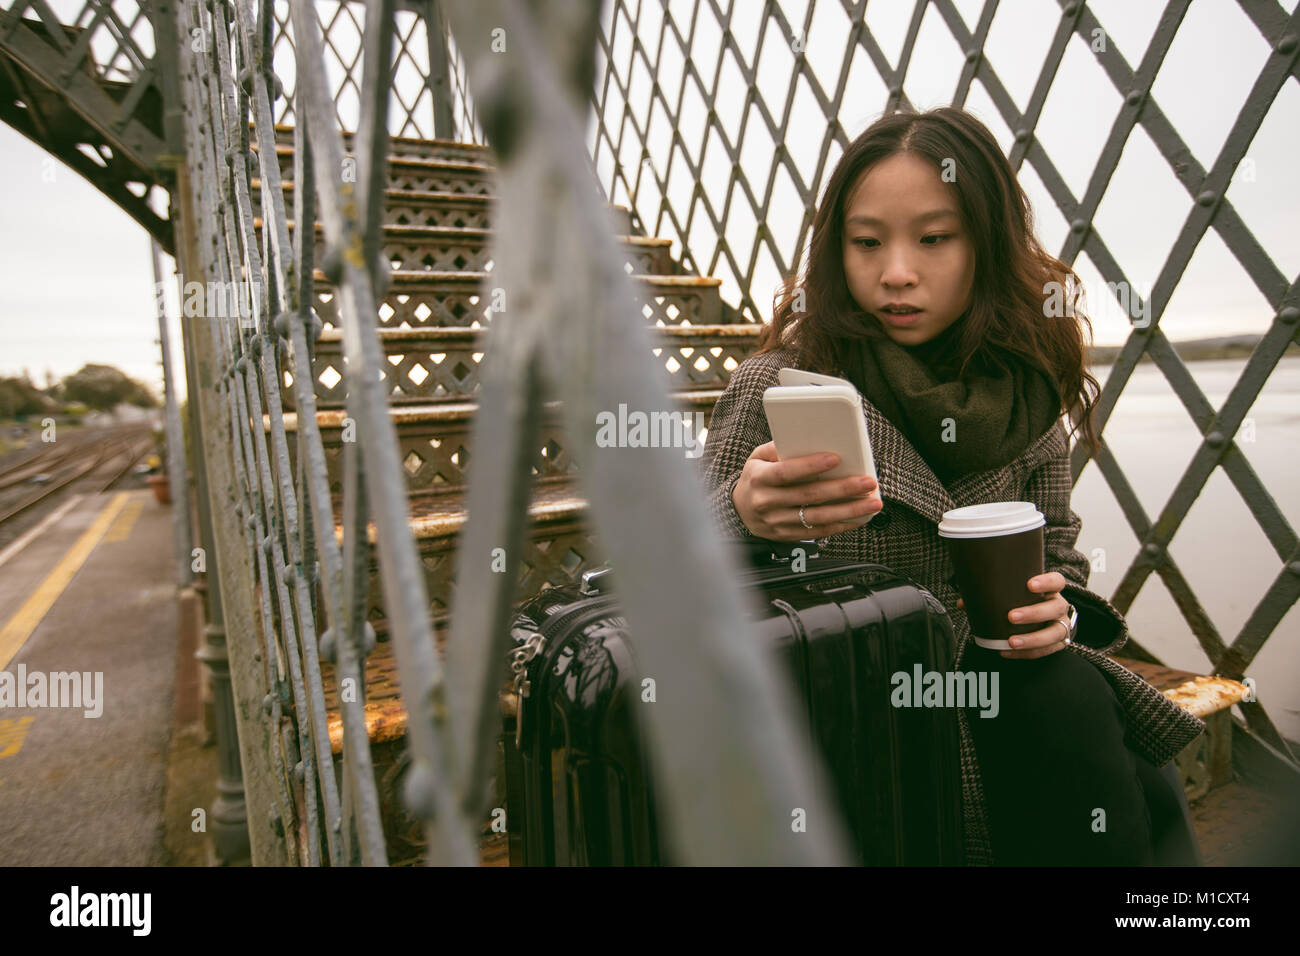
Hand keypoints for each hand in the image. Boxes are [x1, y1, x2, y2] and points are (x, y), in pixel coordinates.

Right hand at [732, 441, 882, 540]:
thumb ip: (779, 448)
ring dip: (849, 511)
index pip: (786, 473)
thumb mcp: (758, 458)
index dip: (810, 466)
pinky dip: (842, 525)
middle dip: (842, 489)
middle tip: (867, 482)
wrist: (739, 510)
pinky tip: (860, 517)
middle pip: (809, 496)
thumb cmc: (756, 477)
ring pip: (818, 518)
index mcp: (759, 479)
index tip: (836, 458)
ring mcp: (777, 522)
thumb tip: (808, 439)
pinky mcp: (787, 535)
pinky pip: (818, 532)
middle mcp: (767, 502)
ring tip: (872, 502)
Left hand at [956, 572, 1072, 659]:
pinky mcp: (1059, 643)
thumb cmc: (1024, 602)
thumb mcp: (1013, 595)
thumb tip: (963, 602)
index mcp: (1050, 590)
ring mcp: (1062, 625)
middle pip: (1055, 608)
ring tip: (1011, 641)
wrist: (1045, 619)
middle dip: (1034, 613)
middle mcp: (1059, 606)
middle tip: (1011, 616)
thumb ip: (990, 595)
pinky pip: (1047, 650)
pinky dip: (1027, 653)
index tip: (1030, 585)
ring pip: (1055, 633)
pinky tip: (1008, 651)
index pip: (1057, 581)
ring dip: (1033, 638)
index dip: (1046, 582)